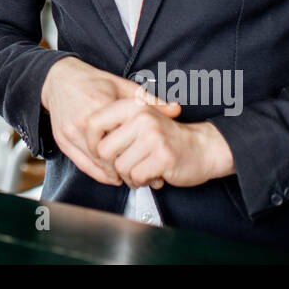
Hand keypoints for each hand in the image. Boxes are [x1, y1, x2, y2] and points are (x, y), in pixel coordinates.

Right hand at [40, 56, 180, 185]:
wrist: (60, 79)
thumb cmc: (94, 81)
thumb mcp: (124, 86)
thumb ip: (150, 101)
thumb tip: (176, 110)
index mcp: (100, 106)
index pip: (124, 140)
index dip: (140, 156)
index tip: (153, 164)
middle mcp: (83, 122)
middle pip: (110, 156)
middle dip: (128, 170)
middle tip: (144, 179)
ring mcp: (70, 133)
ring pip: (96, 164)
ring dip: (114, 174)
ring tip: (130, 178)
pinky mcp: (62, 140)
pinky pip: (82, 165)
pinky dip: (98, 174)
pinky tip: (112, 176)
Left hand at [94, 105, 233, 188]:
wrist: (203, 147)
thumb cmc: (167, 137)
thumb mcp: (141, 119)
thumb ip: (115, 123)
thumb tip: (85, 134)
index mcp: (132, 106)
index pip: (93, 124)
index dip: (92, 144)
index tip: (101, 154)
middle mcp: (141, 117)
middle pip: (104, 150)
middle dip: (111, 166)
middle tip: (124, 167)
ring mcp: (153, 136)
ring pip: (120, 167)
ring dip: (128, 176)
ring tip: (140, 170)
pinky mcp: (163, 156)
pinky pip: (136, 176)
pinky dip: (140, 182)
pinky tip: (150, 175)